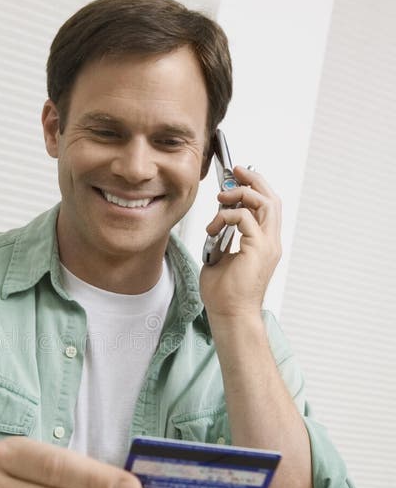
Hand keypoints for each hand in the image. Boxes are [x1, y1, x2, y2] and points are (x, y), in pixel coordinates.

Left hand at [199, 165, 281, 317]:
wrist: (229, 315)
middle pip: (272, 199)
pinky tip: (215, 226)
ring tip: (222, 197)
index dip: (256, 188)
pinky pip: (246, 218)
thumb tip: (216, 223)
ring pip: (266, 203)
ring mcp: (267, 245)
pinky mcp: (258, 249)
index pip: (268, 207)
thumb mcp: (221, 257)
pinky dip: (228, 216)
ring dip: (242, 194)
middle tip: (235, 172)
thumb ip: (223, 238)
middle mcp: (271, 242)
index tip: (237, 179)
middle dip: (254, 181)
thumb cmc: (225, 294)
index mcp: (265, 244)